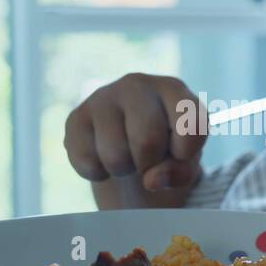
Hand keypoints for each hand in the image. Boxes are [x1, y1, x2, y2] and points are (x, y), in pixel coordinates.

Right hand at [64, 73, 207, 195]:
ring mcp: (103, 97)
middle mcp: (137, 84)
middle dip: (149, 163)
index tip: (179, 153)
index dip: (185, 154)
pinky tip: (103, 157)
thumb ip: (179, 171)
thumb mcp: (185, 161)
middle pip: (146, 141)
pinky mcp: (75, 117)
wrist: (129, 143)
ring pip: (115, 155)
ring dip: (123, 169)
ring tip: (127, 156)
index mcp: (174, 89)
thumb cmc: (166, 148)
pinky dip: (98, 172)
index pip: (189, 127)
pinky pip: (86, 161)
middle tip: (148, 158)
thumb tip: (151, 181)